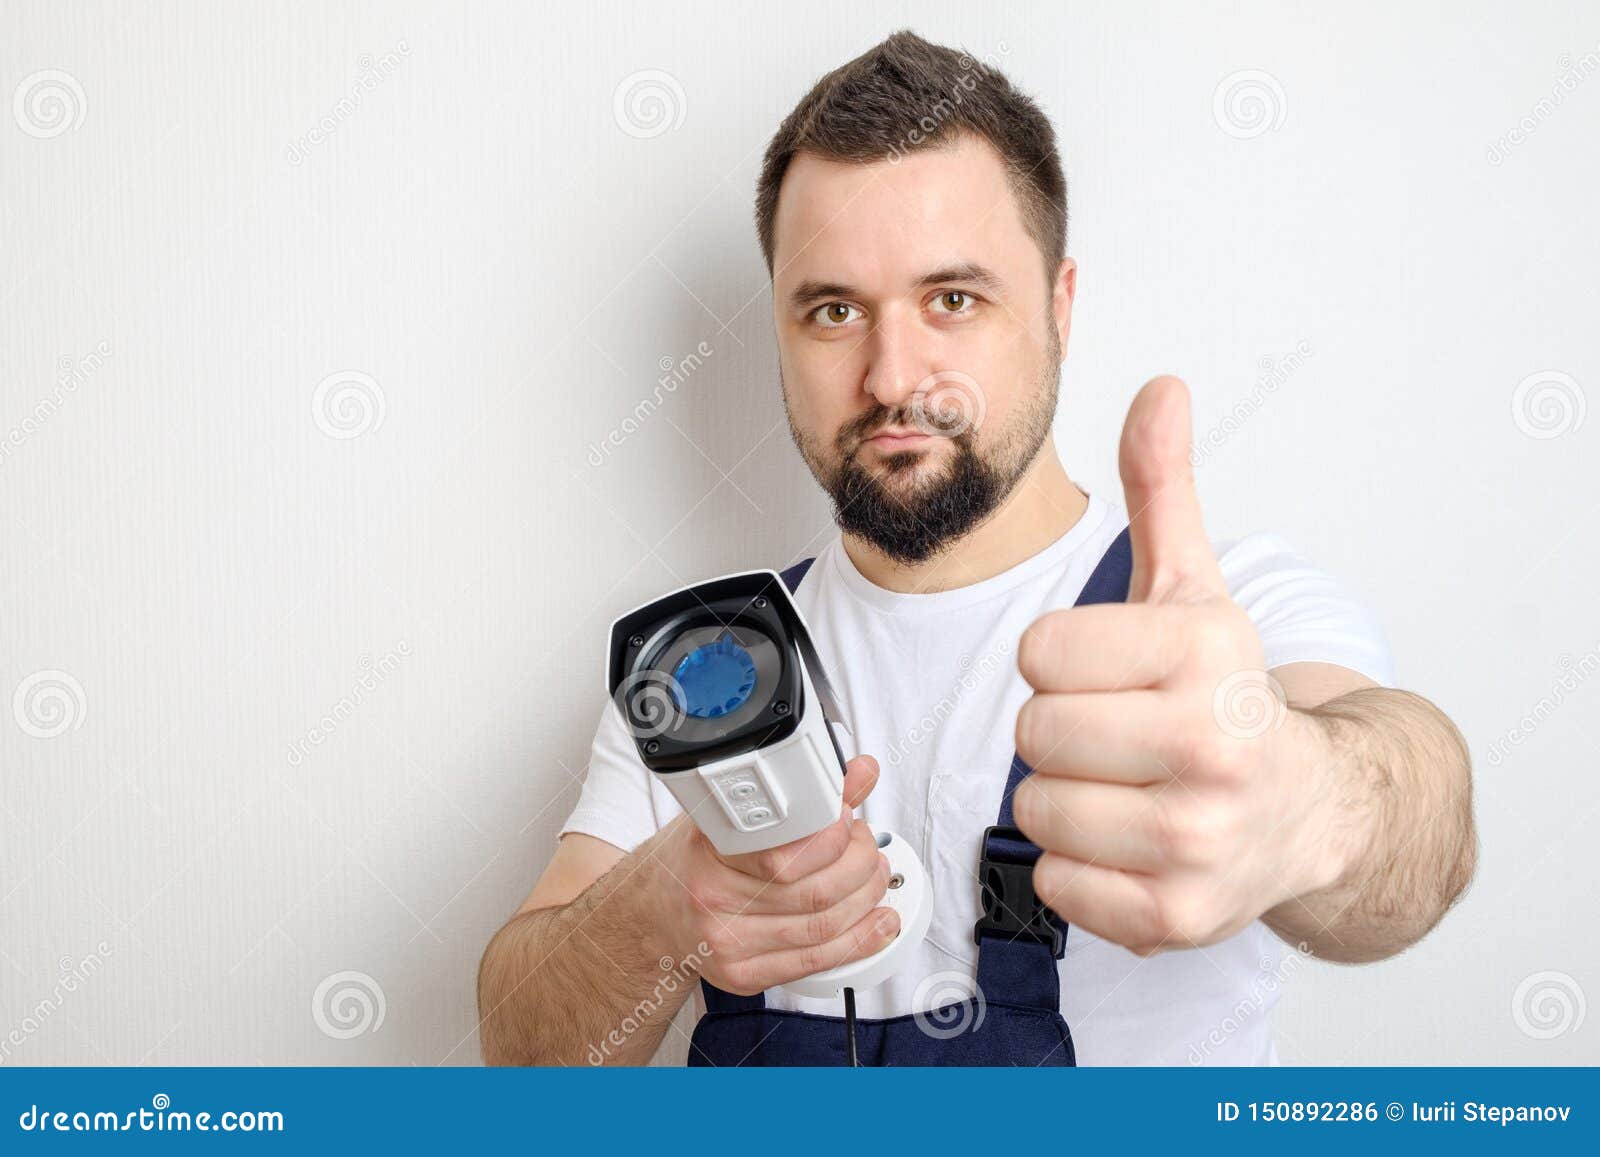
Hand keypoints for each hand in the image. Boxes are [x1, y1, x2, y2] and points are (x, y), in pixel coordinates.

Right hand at [654, 754, 899, 994]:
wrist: (652, 912)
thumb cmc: (695, 859)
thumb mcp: (734, 815)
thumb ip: (801, 796)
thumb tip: (858, 775)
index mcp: (709, 852)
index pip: (783, 855)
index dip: (832, 838)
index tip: (849, 820)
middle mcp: (714, 901)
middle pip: (814, 893)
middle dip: (860, 866)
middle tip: (867, 846)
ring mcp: (728, 945)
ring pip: (822, 928)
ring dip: (865, 900)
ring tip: (875, 876)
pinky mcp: (744, 975)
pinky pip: (815, 962)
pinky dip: (859, 941)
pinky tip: (877, 922)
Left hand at [1013, 376, 1343, 954]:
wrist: (1308, 811)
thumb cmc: (1224, 695)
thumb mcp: (1194, 588)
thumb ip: (1162, 490)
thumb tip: (1159, 387)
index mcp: (1206, 652)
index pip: (1038, 651)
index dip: (1065, 661)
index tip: (1117, 672)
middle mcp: (1213, 747)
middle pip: (1033, 732)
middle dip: (1062, 731)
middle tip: (1122, 735)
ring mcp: (1199, 840)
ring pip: (1036, 809)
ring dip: (1067, 800)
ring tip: (1130, 788)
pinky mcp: (1177, 916)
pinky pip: (1056, 885)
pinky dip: (1080, 869)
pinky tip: (1134, 842)